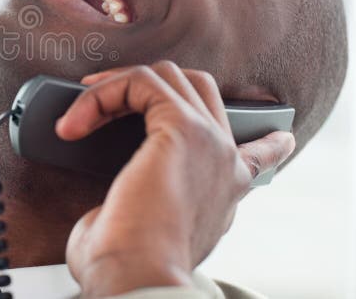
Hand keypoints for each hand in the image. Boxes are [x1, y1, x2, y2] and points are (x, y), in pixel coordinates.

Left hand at [56, 61, 294, 297]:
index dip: (267, 143)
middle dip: (145, 85)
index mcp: (222, 194)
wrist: (137, 279)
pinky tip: (75, 123)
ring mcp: (209, 141)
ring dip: (113, 87)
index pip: (259, 159)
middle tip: (101, 100)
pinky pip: (140, 82)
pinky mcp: (183, 128)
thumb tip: (103, 207)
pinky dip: (101, 94)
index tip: (280, 137)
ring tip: (77, 118)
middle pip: (199, 91)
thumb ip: (140, 208)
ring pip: (166, 77)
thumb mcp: (141, 231)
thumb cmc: (128, 266)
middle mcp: (224, 164)